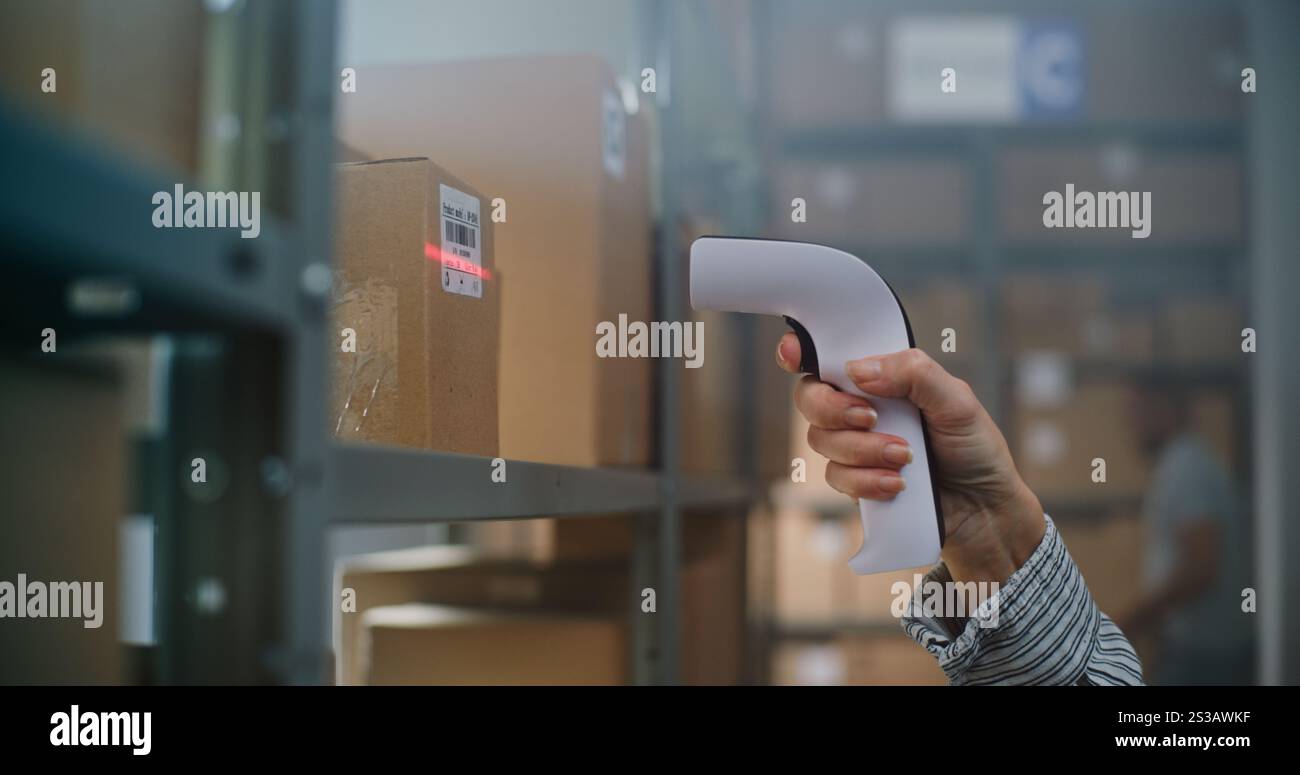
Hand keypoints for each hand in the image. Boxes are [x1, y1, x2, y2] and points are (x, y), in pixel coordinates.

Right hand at [776, 334, 1045, 584]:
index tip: (794, 355)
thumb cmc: (975, 448)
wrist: (983, 510)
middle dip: (833, 408)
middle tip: (870, 418)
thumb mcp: (957, 401)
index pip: (831, 356)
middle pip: (810, 397)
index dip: (800, 351)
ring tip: (905, 457)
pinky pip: (836, 477)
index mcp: (882, 377)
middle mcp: (861, 407)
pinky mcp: (854, 482)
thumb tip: (858, 369)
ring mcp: (854, 445)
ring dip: (863, 450)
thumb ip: (913, 374)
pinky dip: (866, 480)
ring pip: (821, 440)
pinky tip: (897, 485)